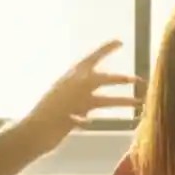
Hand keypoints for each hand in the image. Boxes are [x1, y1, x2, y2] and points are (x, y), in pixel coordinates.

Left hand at [21, 40, 139, 153]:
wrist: (35, 132)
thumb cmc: (49, 111)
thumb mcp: (70, 93)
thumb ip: (84, 85)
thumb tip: (100, 76)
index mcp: (74, 76)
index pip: (94, 58)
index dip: (107, 49)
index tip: (120, 42)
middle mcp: (77, 87)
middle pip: (103, 80)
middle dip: (121, 80)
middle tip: (139, 80)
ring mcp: (75, 103)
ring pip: (102, 100)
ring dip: (120, 101)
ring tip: (138, 103)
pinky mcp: (74, 119)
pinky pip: (89, 116)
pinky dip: (93, 119)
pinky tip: (89, 123)